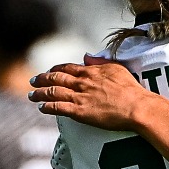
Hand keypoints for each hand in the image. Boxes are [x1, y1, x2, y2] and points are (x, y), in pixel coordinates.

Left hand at [30, 62, 152, 130]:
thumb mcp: (116, 68)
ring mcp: (79, 97)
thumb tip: (86, 56)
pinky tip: (41, 107)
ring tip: (32, 95)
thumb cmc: (131, 89)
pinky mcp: (79, 111)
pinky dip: (47, 106)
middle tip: (33, 81)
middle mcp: (81, 82)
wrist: (136, 106)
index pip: (67, 68)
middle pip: (55, 78)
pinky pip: (58, 107)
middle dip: (41, 79)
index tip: (49, 71)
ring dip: (40, 93)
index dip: (55, 70)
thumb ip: (99, 62)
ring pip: (53, 92)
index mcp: (90, 71)